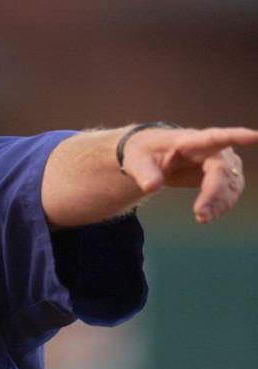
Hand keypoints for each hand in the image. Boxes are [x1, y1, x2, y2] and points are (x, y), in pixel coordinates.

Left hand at [121, 126, 257, 222]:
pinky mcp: (224, 174)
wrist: (153, 157)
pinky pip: (230, 191)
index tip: (255, 137)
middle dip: (214, 194)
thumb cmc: (145, 154)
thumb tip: (152, 187)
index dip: (235, 137)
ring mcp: (222, 161)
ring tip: (201, 218)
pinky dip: (221, 205)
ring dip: (219, 204)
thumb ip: (143, 173)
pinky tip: (207, 215)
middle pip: (222, 170)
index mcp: (190, 141)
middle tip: (200, 216)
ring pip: (231, 184)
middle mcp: (212, 149)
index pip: (215, 137)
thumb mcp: (136, 161)